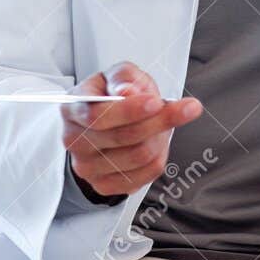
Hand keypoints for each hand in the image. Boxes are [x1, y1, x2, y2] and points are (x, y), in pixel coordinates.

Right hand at [61, 61, 201, 198]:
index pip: (97, 116)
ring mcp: (87, 167)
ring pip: (139, 156)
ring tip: (163, 122)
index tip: (156, 102)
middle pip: (123, 137)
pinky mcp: (104, 185)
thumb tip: (127, 92)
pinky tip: (157, 141)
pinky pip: (145, 174)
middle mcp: (74, 140)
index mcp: (72, 108)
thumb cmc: (112, 94)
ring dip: (161, 137)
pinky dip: (160, 155)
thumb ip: (123, 77)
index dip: (129, 110)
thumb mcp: (119, 74)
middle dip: (159, 121)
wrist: (106, 122)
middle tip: (186, 108)